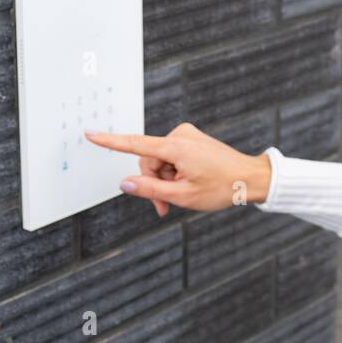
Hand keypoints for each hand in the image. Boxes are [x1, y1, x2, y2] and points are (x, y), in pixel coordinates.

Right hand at [83, 122, 271, 216]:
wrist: (251, 178)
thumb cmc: (222, 188)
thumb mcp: (183, 196)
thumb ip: (150, 190)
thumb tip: (125, 184)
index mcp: (176, 147)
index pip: (135, 144)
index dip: (110, 141)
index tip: (90, 134)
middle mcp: (179, 135)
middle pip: (149, 162)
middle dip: (153, 184)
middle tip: (165, 207)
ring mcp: (186, 136)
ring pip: (160, 162)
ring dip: (165, 181)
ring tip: (180, 198)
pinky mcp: (191, 140)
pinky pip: (171, 157)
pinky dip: (173, 173)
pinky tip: (187, 184)